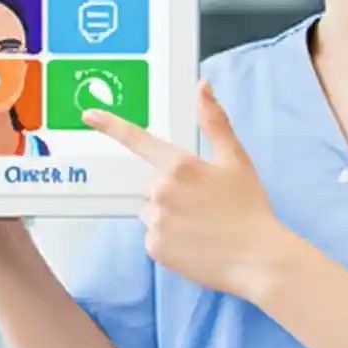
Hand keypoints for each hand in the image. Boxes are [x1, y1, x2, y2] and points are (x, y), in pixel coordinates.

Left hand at [82, 81, 290, 297]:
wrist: (259, 259)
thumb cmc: (249, 209)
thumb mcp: (235, 160)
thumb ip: (215, 122)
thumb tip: (203, 87)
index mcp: (180, 165)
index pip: (138, 140)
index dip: (111, 125)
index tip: (89, 115)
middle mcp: (162, 191)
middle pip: (151, 184)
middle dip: (170, 190)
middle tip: (202, 203)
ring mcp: (156, 221)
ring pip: (151, 211)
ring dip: (167, 215)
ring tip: (200, 225)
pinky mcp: (155, 248)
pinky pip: (153, 236)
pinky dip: (168, 238)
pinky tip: (194, 242)